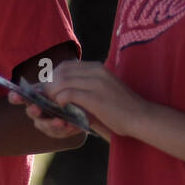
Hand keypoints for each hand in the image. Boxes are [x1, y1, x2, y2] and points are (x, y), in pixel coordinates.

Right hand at [7, 88, 86, 140]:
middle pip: (31, 112)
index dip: (15, 97)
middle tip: (36, 108)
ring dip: (51, 123)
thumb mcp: (58, 86)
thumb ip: (49, 86)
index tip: (14, 95)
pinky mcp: (58, 131)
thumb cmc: (65, 93)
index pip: (20, 97)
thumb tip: (42, 87)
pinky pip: (59, 132)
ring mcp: (46, 123)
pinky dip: (65, 129)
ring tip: (60, 121)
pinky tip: (70, 125)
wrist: (82, 106)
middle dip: (33, 110)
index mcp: (34, 98)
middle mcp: (37, 111)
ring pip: (44, 125)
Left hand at [18, 61, 143, 140]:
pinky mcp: (94, 96)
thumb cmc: (123, 109)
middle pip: (60, 72)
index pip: (66, 66)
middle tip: (43, 99)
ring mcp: (95, 82)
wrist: (142, 117)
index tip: (45, 89)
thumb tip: (66, 94)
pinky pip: (68, 94)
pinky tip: (62, 108)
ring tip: (52, 105)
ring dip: (52, 94)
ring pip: (61, 82)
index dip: (52, 77)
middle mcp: (95, 71)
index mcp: (97, 68)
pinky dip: (60, 100)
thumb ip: (87, 88)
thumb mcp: (105, 91)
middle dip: (48, 85)